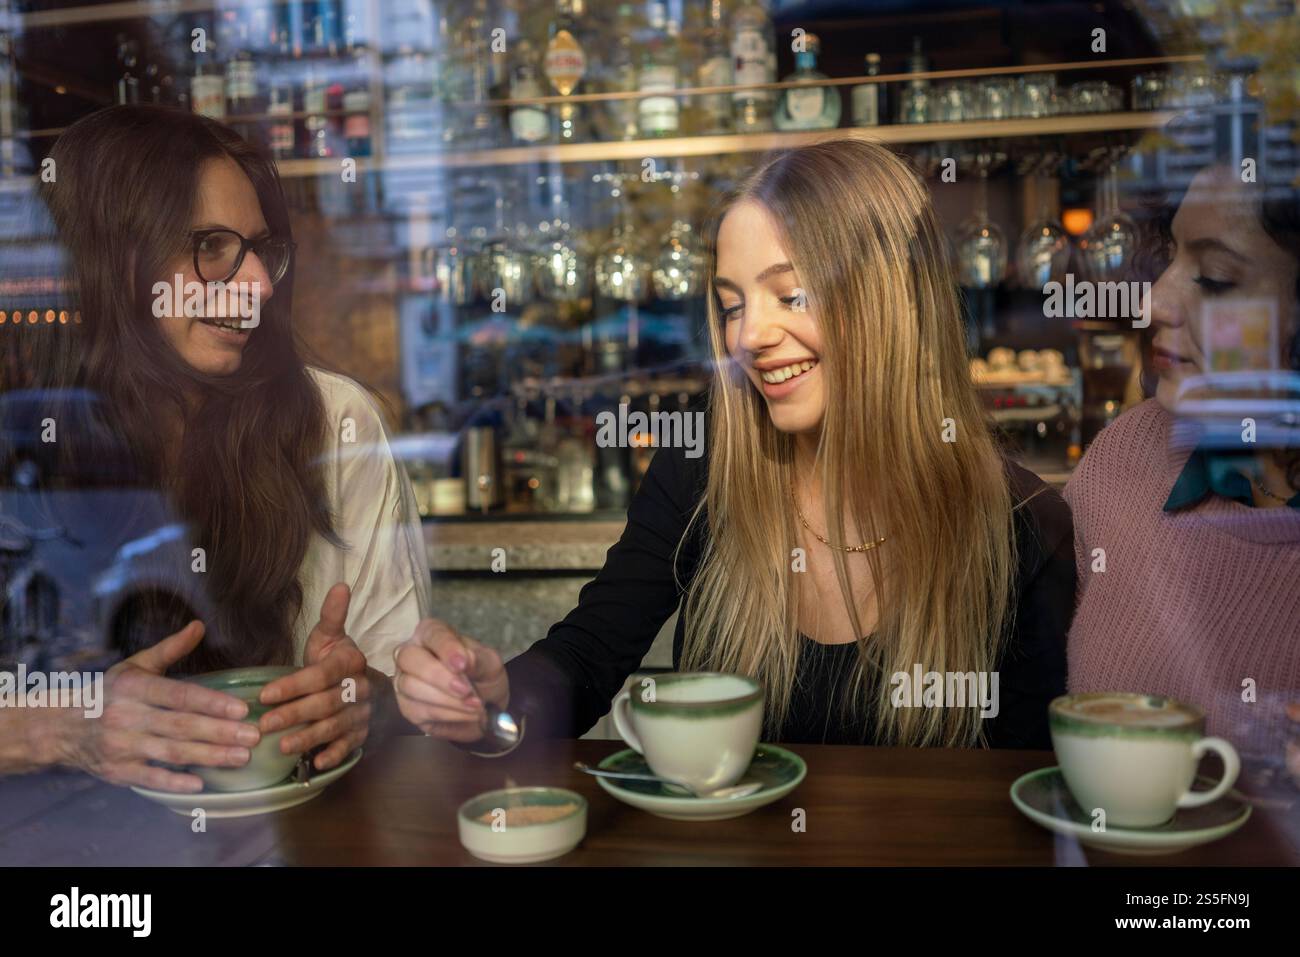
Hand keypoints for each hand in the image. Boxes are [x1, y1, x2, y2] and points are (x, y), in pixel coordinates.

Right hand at [62, 621, 257, 792]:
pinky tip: (200, 784)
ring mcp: (121, 746)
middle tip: (253, 736)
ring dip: (209, 757)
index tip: (242, 709)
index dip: (212, 703)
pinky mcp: (117, 771)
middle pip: (181, 726)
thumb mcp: (135, 666)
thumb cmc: (109, 693)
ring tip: (241, 758)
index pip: (180, 695)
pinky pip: (149, 778)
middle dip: (220, 733)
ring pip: (171, 753)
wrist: (60, 726)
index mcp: (135, 687)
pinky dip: (174, 782)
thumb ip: (170, 649)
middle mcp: (127, 716)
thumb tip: (200, 626)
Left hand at [258, 583, 370, 771]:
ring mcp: (363, 713)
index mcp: (351, 663)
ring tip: (282, 746)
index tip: (265, 694)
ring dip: (309, 737)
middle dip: (294, 714)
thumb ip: (333, 616)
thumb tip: (340, 584)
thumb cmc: (338, 663)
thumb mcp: (333, 638)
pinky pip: (350, 746)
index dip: (293, 686)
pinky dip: (335, 755)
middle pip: (325, 703)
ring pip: (335, 727)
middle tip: (263, 725)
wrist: (371, 688)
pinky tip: (316, 763)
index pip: (321, 675)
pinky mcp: (362, 734)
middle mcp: (361, 689)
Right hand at [393, 619, 507, 742]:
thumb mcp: (490, 664)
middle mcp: (411, 653)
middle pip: (409, 658)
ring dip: (447, 700)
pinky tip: (466, 714)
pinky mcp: (406, 707)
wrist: (484, 708)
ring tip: (474, 705)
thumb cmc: (483, 676)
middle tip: (466, 690)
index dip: (447, 649)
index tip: (462, 664)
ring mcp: (404, 680)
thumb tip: (465, 659)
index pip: (433, 634)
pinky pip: (419, 710)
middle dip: (439, 677)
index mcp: (432, 633)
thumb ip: (478, 660)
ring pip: (411, 686)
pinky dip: (447, 714)